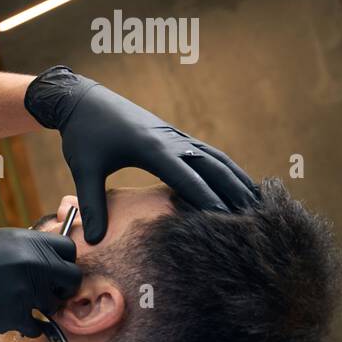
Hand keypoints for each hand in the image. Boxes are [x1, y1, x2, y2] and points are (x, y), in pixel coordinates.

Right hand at [0, 229, 81, 336]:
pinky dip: (27, 327)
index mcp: (27, 241)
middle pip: (71, 278)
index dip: (64, 261)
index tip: (56, 270)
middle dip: (63, 287)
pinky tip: (12, 320)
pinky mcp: (17, 316)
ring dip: (41, 308)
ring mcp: (27, 291)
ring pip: (54, 305)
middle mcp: (32, 264)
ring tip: (20, 305)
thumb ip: (25, 246)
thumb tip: (47, 253)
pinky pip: (38, 327)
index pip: (68, 249)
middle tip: (49, 292)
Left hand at [25, 66, 259, 243]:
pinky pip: (208, 152)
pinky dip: (226, 167)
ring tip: (258, 202)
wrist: (83, 100)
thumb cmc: (82, 135)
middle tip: (256, 217)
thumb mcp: (84, 170)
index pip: (187, 178)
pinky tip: (238, 181)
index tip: (227, 221)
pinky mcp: (173, 135)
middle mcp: (170, 140)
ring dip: (237, 178)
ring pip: (216, 158)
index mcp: (151, 149)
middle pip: (212, 167)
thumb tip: (94, 241)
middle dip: (234, 191)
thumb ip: (91, 204)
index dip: (208, 200)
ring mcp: (175, 136)